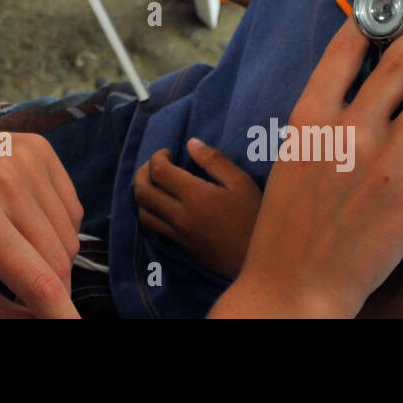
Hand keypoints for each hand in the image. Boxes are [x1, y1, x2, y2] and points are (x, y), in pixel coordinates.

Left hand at [0, 122, 84, 317]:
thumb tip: (40, 323)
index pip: (41, 281)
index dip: (63, 315)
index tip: (76, 333)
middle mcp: (6, 183)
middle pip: (60, 261)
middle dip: (51, 289)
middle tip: (20, 290)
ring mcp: (25, 159)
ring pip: (70, 236)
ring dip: (54, 257)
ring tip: (14, 250)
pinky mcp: (38, 147)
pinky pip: (71, 207)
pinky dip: (57, 227)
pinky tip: (25, 223)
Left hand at [134, 138, 260, 279]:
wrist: (260, 259)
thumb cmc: (254, 216)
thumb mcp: (241, 182)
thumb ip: (214, 160)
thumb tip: (191, 143)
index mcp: (194, 195)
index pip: (158, 171)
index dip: (157, 156)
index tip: (168, 153)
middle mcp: (180, 215)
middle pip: (142, 191)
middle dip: (142, 172)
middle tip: (155, 164)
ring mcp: (178, 234)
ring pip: (142, 212)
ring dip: (142, 193)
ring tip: (154, 183)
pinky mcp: (180, 247)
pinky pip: (153, 228)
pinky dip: (149, 212)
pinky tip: (161, 205)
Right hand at [211, 0, 402, 317]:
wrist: (297, 281)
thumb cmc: (289, 221)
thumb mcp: (293, 154)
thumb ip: (325, 120)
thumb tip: (360, 91)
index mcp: (311, 116)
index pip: (345, 51)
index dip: (369, 20)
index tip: (389, 1)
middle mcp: (351, 129)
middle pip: (401, 60)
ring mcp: (388, 161)